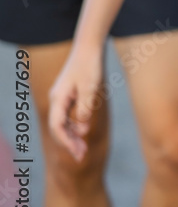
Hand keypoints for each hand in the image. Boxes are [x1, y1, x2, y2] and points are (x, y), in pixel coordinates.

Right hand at [48, 45, 104, 161]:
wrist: (89, 49)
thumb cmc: (90, 66)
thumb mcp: (91, 88)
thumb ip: (86, 109)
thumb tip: (82, 129)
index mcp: (59, 99)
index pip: (58, 126)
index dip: (67, 141)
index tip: (78, 152)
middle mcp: (57, 100)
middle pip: (59, 127)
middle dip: (70, 143)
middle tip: (82, 157)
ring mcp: (62, 98)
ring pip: (64, 123)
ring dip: (72, 136)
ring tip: (84, 150)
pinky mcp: (69, 96)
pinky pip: (69, 116)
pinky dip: (75, 126)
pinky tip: (84, 134)